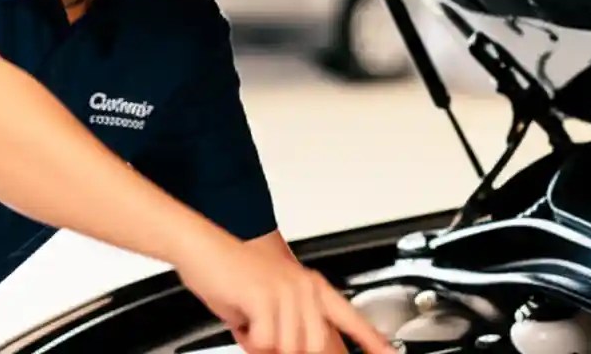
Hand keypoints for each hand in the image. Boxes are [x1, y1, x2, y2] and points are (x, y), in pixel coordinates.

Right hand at [176, 236, 395, 353]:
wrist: (202, 247)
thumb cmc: (230, 274)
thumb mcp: (268, 301)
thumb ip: (291, 324)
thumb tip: (299, 348)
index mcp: (310, 286)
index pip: (351, 318)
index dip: (372, 340)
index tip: (388, 353)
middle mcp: (303, 288)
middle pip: (313, 346)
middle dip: (283, 348)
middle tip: (261, 332)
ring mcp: (287, 292)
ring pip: (289, 347)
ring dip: (263, 343)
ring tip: (251, 320)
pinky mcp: (266, 297)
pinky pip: (265, 341)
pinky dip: (249, 338)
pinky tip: (242, 317)